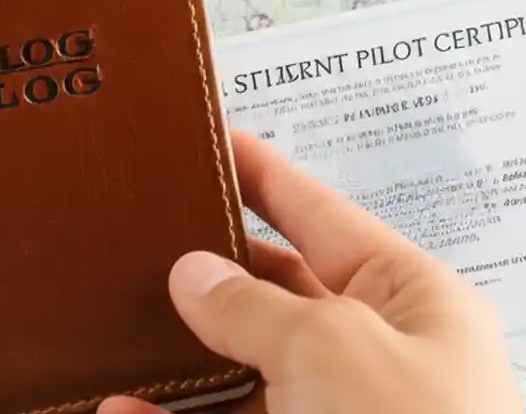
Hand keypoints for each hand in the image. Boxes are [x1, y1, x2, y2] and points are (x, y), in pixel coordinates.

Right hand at [100, 131, 525, 413]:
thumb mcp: (333, 350)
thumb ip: (257, 307)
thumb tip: (196, 271)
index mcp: (413, 303)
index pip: (325, 217)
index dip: (266, 176)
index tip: (211, 139)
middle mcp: (377, 360)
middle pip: (279, 294)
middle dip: (209, 271)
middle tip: (136, 237)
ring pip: (244, 375)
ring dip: (181, 359)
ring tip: (113, 328)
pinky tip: (123, 411)